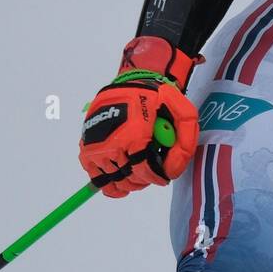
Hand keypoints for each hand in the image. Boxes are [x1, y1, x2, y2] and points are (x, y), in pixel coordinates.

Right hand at [78, 37, 199, 197]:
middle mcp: (111, 143)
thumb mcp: (181, 110)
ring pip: (115, 180)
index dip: (156, 177)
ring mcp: (96, 148)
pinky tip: (122, 186)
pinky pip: (97, 178)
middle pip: (130, 178)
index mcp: (134, 133)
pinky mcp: (86, 149)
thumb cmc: (156, 99)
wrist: (129, 85)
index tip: (163, 175)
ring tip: (140, 173)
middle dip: (145, 179)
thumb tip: (172, 170)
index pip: (144, 169)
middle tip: (153, 171)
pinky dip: (110, 187)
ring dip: (131, 182)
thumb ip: (186, 139)